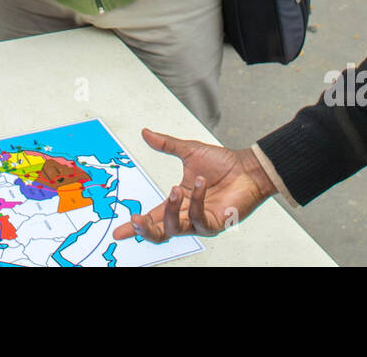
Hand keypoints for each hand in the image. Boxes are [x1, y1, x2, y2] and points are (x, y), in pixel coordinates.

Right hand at [111, 128, 276, 241]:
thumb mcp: (189, 151)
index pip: (153, 217)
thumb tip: (146, 133)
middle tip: (137, 219)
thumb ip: (166, 145)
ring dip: (170, 210)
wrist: (247, 168)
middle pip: (160, 233)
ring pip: (174, 228)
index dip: (136, 225)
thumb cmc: (224, 164)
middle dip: (146, 229)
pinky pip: (198, 218)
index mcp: (178, 201)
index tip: (119, 232)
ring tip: (176, 190)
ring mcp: (200, 222)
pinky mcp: (215, 223)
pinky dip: (196, 200)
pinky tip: (200, 184)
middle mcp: (186, 215)